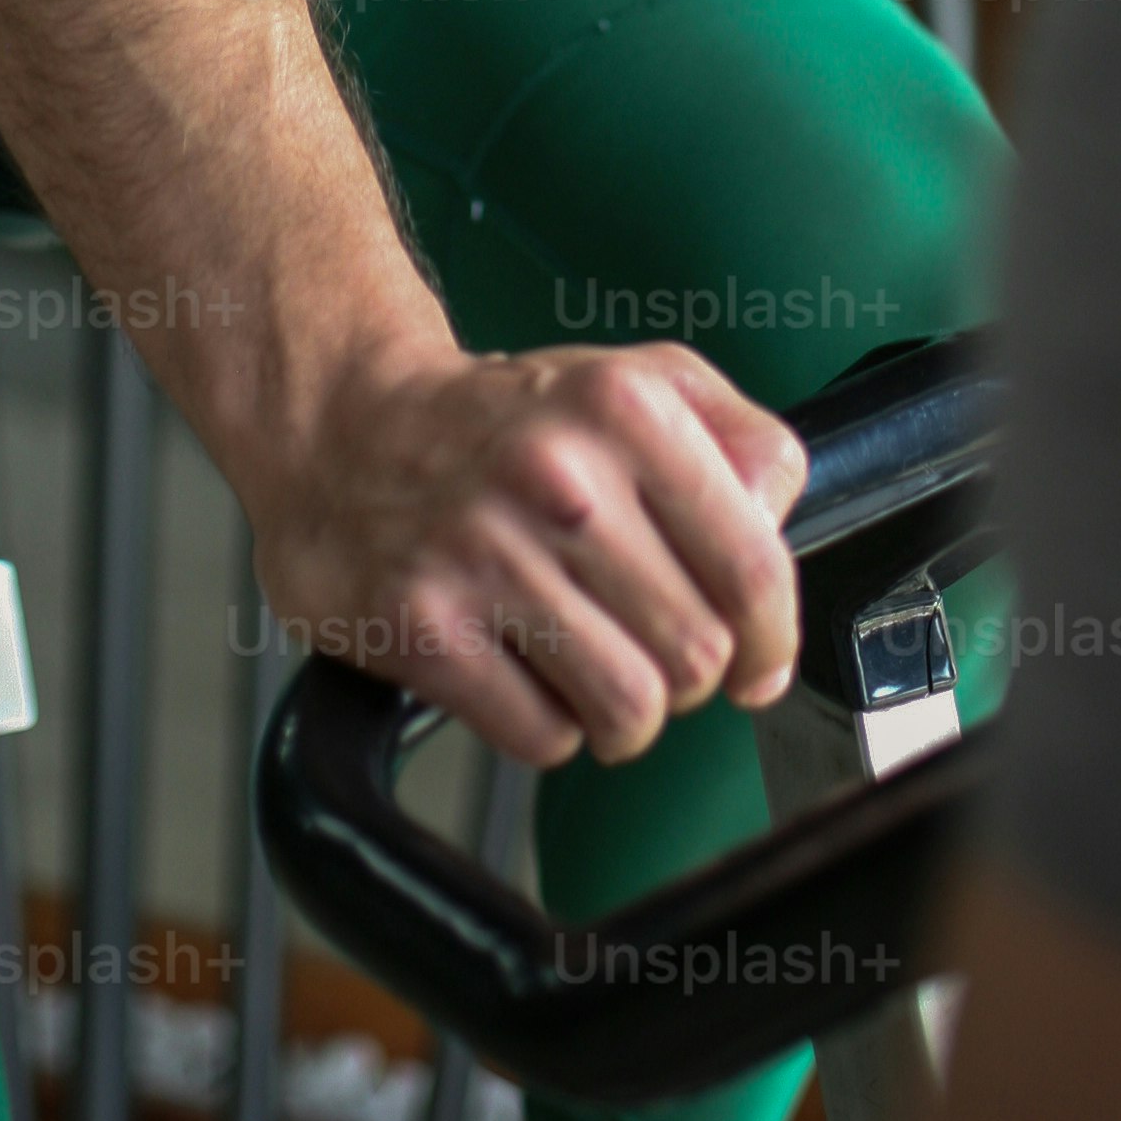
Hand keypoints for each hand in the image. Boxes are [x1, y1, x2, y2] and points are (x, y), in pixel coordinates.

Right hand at [248, 332, 808, 767]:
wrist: (342, 428)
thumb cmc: (502, 424)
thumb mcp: (632, 382)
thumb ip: (735, 438)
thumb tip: (778, 531)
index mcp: (625, 408)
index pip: (754, 569)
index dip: (772, 639)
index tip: (760, 661)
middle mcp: (559, 476)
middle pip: (696, 656)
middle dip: (683, 674)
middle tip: (642, 644)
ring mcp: (485, 553)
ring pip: (629, 710)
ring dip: (620, 713)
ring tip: (586, 665)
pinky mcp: (423, 626)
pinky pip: (543, 739)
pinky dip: (544, 725)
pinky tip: (519, 668)